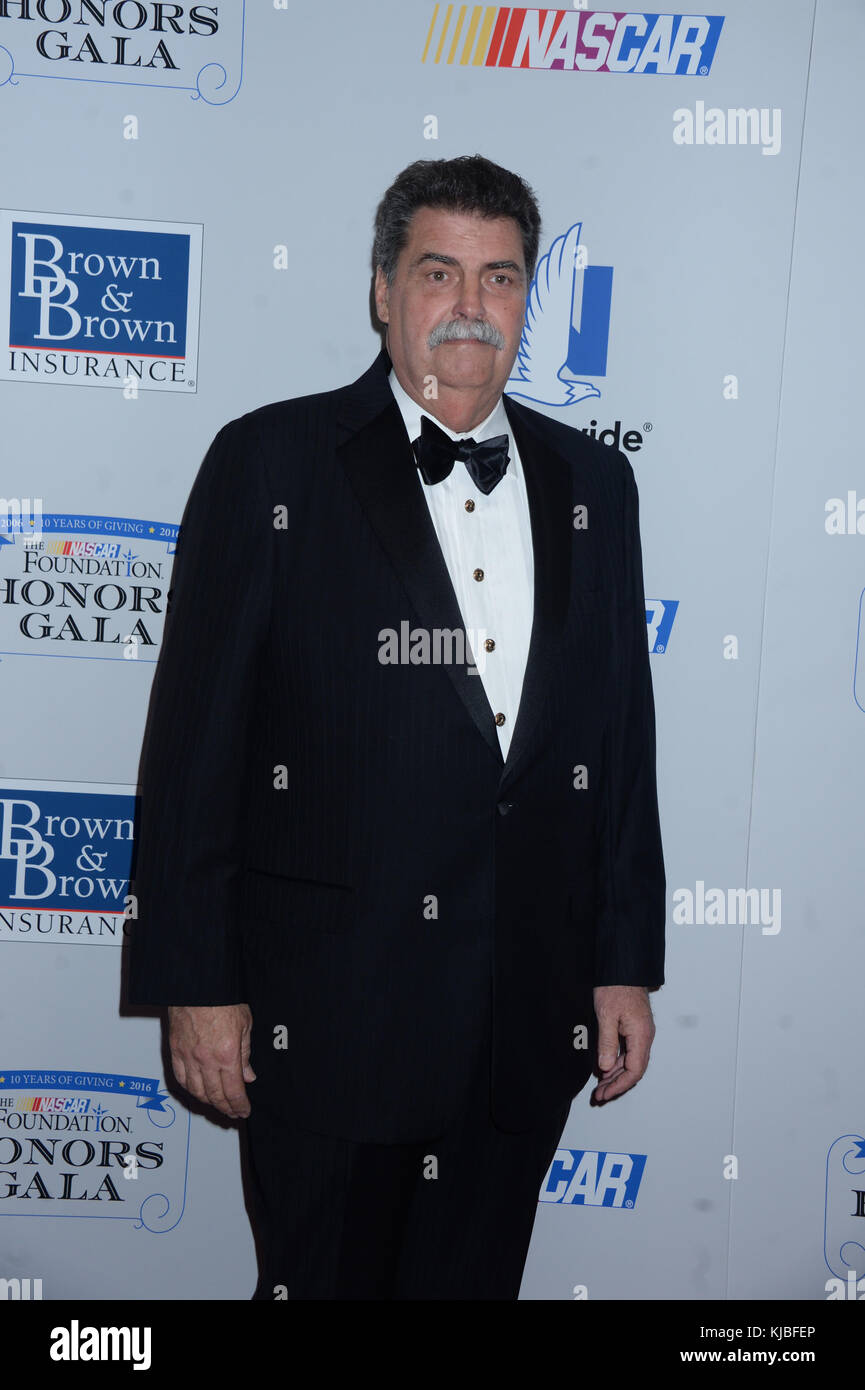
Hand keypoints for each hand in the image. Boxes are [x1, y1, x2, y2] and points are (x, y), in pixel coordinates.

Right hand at [167, 1004, 255, 1118]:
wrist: (197, 985)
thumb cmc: (222, 998)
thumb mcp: (245, 1024)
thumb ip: (246, 1053)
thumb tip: (248, 1076)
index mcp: (227, 1054)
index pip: (234, 1092)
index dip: (239, 1106)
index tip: (243, 1111)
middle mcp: (206, 1059)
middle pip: (215, 1096)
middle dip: (226, 1109)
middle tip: (232, 1113)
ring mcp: (188, 1057)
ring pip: (196, 1092)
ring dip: (208, 1102)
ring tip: (217, 1105)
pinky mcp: (175, 1051)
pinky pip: (181, 1078)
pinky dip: (190, 1089)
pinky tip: (197, 1091)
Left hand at [591, 985, 654, 1104]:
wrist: (623, 968)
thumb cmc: (615, 988)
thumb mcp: (606, 1015)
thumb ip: (607, 1043)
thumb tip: (605, 1068)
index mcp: (641, 1036)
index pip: (634, 1070)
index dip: (620, 1085)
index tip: (605, 1093)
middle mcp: (644, 1037)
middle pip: (634, 1070)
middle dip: (616, 1084)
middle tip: (599, 1095)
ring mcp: (641, 1034)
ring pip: (631, 1062)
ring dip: (616, 1076)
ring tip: (600, 1087)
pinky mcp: (634, 1029)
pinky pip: (628, 1052)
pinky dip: (616, 1063)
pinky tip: (604, 1068)